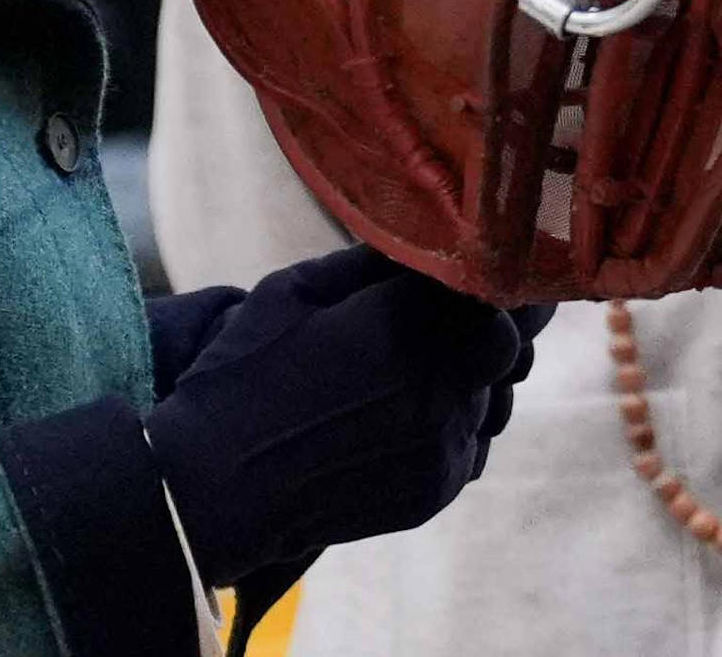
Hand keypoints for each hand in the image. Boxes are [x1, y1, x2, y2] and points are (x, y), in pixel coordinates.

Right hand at [145, 247, 543, 580]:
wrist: (214, 487)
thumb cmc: (244, 377)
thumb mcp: (294, 291)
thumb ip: (371, 261)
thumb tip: (422, 234)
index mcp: (406, 322)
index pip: (492, 284)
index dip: (486, 277)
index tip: (465, 275)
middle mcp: (440, 383)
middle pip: (508, 342)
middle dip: (487, 327)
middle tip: (448, 324)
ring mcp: (443, 441)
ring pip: (498, 395)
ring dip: (474, 380)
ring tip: (419, 375)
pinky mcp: (437, 487)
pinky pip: (473, 444)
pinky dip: (455, 426)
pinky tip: (406, 419)